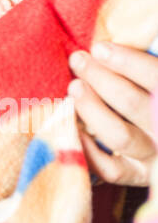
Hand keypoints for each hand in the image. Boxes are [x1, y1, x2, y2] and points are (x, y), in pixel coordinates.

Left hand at [68, 42, 157, 185]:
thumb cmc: (152, 97)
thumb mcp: (150, 84)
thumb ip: (139, 68)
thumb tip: (105, 46)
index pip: (155, 79)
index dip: (127, 62)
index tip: (99, 48)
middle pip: (132, 103)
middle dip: (100, 78)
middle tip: (78, 61)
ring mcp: (153, 156)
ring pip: (119, 135)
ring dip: (91, 109)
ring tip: (74, 87)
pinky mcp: (137, 176)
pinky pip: (110, 169)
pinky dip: (88, 149)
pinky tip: (72, 125)